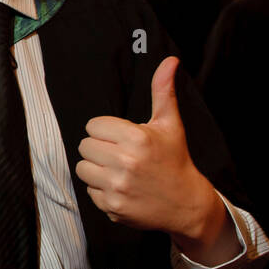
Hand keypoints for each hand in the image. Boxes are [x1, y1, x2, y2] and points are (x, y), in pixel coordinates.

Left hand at [75, 56, 218, 243]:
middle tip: (120, 154)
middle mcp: (125, 162)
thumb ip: (163, 91)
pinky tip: (121, 188)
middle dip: (100, 148)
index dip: (106, 130)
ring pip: (82, 168)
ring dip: (96, 169)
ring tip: (117, 170)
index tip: (121, 138)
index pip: (93, 125)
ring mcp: (117, 187)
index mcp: (136, 138)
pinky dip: (101, 190)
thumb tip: (169, 61)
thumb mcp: (170, 124)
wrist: (186, 204)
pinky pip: (89, 191)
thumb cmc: (175, 160)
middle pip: (85, 146)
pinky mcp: (111, 207)